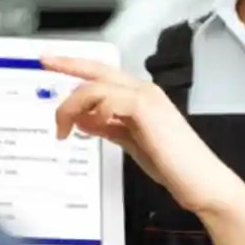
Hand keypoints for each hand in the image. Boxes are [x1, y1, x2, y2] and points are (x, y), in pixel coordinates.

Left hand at [41, 56, 244, 215]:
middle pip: (97, 70)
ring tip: (63, 128)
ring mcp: (146, 98)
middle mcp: (143, 91)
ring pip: (97, 86)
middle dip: (68, 65)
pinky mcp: (147, 109)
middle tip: (44, 62)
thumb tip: (83, 120)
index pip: (102, 75)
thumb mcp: (130, 142)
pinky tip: (90, 128)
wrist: (200, 182)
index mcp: (139, 96)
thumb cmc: (172, 164)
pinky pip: (110, 99)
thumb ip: (107, 128)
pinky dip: (94, 112)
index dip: (77, 66)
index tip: (52, 62)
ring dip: (73, 106)